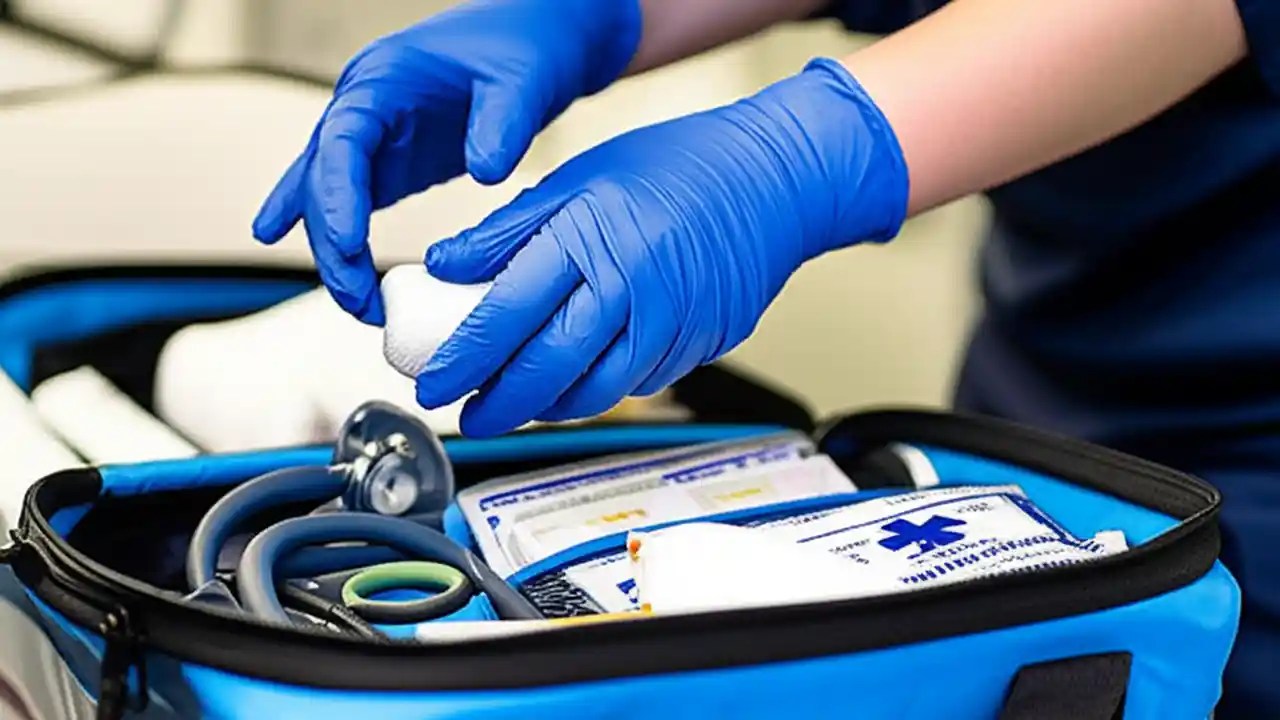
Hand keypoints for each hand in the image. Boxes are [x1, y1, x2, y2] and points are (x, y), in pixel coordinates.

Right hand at [251, 0, 641, 323]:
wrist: (541, 39)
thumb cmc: (529, 48)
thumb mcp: (524, 81)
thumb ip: (504, 123)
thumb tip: (487, 173)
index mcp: (384, 79)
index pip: (343, 139)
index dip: (337, 194)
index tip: (348, 244)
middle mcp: (364, 105)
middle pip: (322, 178)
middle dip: (333, 244)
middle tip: (362, 301)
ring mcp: (373, 135)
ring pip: (328, 197)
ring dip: (336, 254)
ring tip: (361, 308)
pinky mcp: (390, 161)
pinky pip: (348, 200)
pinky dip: (326, 230)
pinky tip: (277, 244)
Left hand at [416, 58, 909, 435]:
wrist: (775, 180)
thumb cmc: (679, 168)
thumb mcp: (578, 179)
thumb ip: (508, 230)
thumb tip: (444, 264)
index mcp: (588, 241)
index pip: (507, 317)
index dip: (464, 360)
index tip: (434, 384)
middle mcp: (630, 290)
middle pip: (547, 369)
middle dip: (499, 404)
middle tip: (469, 414)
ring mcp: (670, 325)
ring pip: (594, 391)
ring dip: (546, 408)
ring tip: (515, 405)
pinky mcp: (698, 346)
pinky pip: (636, 383)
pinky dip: (596, 391)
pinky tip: (573, 383)